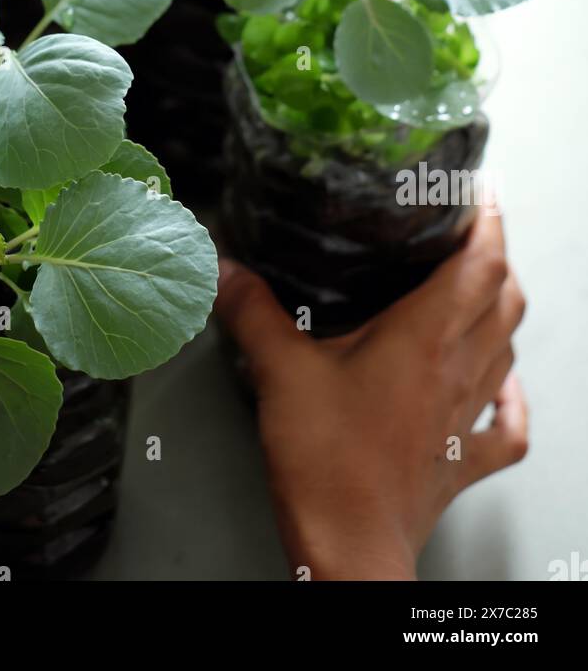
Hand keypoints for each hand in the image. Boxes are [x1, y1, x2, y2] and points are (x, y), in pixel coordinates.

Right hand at [217, 207, 527, 580]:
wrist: (349, 547)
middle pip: (504, 297)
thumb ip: (251, 311)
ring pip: (508, 348)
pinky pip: (507, 426)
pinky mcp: (462, 460)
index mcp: (425, 337)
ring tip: (482, 288)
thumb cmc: (326, 464)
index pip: (481, 262)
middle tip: (472, 229)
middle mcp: (458, 369)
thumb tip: (223, 267)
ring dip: (502, 311)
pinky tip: (505, 386)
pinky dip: (513, 399)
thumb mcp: (280, 371)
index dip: (487, 219)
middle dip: (496, 254)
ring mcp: (466, 416)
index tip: (478, 190)